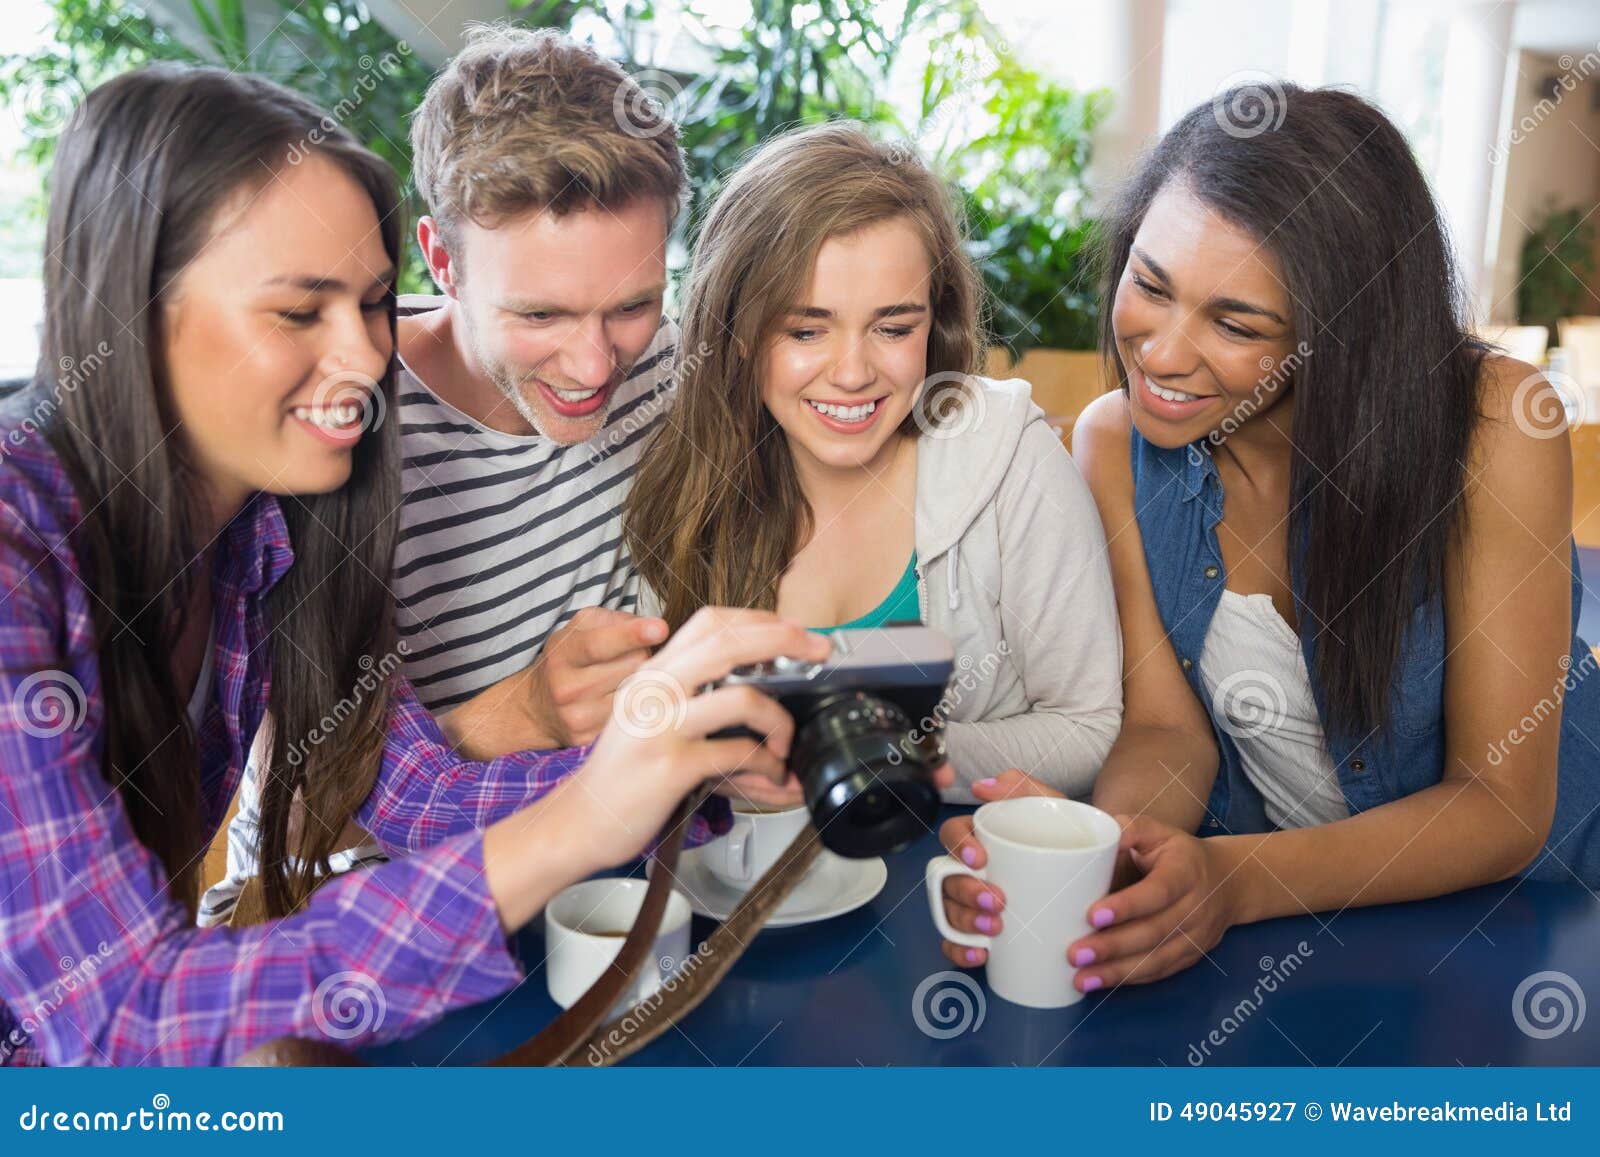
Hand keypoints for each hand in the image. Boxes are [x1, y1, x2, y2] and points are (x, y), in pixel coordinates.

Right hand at [440, 608, 666, 755]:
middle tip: (631, 656)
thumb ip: (614, 620)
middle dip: (643, 654)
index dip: (631, 635)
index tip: (660, 628)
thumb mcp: (579, 629)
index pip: (599, 644)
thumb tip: (652, 627)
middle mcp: (567, 688)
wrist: (537, 709)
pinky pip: (632, 717)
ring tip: (625, 678)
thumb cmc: (569, 659)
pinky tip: (625, 702)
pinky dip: (637, 706)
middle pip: (632, 666)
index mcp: (563, 654)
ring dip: (643, 681)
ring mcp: (578, 718)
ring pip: (637, 692)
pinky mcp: (589, 740)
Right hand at [540, 607, 833, 872]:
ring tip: (784, 742)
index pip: (709, 622)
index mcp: (652, 672)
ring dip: (779, 720)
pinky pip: (738, 754)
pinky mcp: (670, 767)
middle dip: (785, 640)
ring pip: (742, 698)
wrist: (580, 820)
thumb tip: (751, 684)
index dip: (758, 619)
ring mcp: (661, 727)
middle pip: (729, 643)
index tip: (792, 631)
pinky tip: (771, 774)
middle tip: (820, 651)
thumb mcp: (646, 715)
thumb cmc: (622, 772)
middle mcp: (654, 689)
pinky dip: (767, 765)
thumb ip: (686, 691)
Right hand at [935, 769, 1061, 968]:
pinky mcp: (982, 933)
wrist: (1108, 881)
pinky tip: (981, 954)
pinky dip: (961, 950)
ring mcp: (973, 903)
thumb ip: (1027, 788)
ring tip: (994, 929)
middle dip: (965, 891)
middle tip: (998, 902)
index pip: (953, 833)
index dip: (958, 846)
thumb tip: (983, 785)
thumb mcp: (1058, 810)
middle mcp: (971, 870)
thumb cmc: (1076, 842)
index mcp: (983, 837)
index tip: (981, 861)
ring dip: (964, 922)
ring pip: (949, 911)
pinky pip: (956, 943)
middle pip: (947, 877)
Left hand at [1065, 816, 1238, 992]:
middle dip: (1113, 946)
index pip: (1158, 892)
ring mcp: (1196, 936)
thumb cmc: (1177, 853)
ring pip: (1156, 959)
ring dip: (1116, 972)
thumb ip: (1130, 829)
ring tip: (1080, 978)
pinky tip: (1099, 982)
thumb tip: (1101, 833)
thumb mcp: (1159, 831)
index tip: (1093, 915)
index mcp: (1186, 871)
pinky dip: (1128, 980)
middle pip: (1154, 932)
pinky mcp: (1190, 956)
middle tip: (1075, 953)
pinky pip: (1159, 972)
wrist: (1227, 881)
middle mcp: (1195, 907)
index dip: (1128, 905)